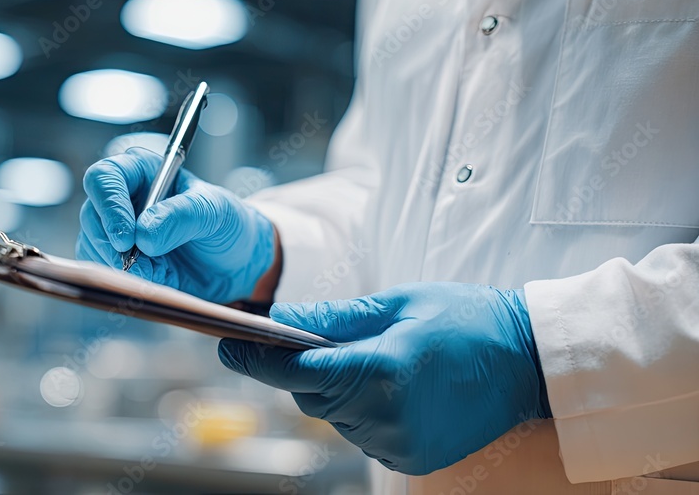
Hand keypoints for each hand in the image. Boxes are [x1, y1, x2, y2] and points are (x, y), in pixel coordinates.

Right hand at [77, 147, 277, 303]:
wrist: (235, 262)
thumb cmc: (226, 224)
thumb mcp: (215, 211)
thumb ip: (182, 216)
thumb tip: (144, 234)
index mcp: (141, 171)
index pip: (105, 178)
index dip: (110, 206)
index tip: (127, 237)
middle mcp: (122, 198)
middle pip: (92, 215)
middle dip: (111, 243)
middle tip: (139, 264)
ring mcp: (115, 231)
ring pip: (93, 246)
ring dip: (119, 266)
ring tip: (157, 272)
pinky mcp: (116, 261)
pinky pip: (103, 272)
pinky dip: (125, 281)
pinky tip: (154, 279)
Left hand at [217, 282, 551, 474]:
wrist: (530, 361)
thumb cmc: (467, 319)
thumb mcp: (398, 303)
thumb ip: (335, 317)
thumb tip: (281, 318)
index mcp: (378, 373)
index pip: (294, 371)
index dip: (254, 358)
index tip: (228, 344)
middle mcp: (383, 417)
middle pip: (310, 395)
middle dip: (306, 367)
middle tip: (326, 337)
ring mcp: (398, 443)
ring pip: (335, 415)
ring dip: (339, 388)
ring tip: (379, 357)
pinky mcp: (411, 456)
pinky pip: (363, 433)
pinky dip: (363, 409)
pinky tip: (394, 385)